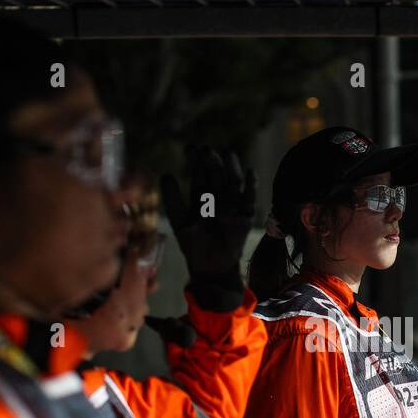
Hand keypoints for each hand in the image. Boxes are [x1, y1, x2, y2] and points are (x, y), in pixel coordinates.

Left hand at [160, 145, 255, 309]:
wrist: (211, 268)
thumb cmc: (194, 246)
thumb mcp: (180, 222)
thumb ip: (173, 200)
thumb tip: (166, 174)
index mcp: (202, 198)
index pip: (200, 176)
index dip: (196, 163)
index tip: (190, 149)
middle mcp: (218, 198)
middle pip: (216, 175)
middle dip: (212, 162)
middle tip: (206, 150)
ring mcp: (233, 205)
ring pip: (233, 182)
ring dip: (231, 167)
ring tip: (227, 154)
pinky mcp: (246, 214)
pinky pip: (250, 197)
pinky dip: (252, 185)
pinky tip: (249, 172)